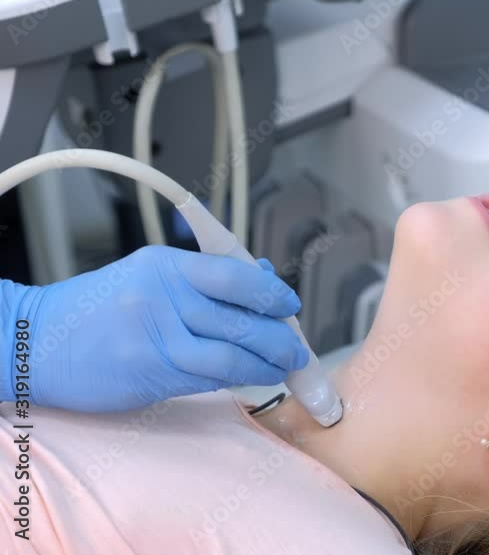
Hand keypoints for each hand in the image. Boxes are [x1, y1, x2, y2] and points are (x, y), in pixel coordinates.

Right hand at [2, 246, 308, 411]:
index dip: (273, 294)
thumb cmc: (99, 309)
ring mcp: (156, 338)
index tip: (290, 306)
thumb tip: (266, 279)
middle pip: (243, 320)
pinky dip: (238, 380)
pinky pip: (209, 379)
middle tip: (297, 350)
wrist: (33, 343)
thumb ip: (206, 278)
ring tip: (282, 368)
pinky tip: (251, 378)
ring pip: (232, 356)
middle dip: (281, 339)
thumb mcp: (150, 276)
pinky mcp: (150, 374)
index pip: (237, 276)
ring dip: (267, 365)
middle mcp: (163, 298)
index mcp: (166, 265)